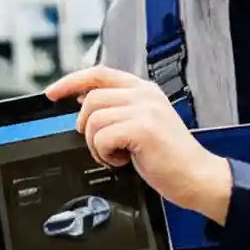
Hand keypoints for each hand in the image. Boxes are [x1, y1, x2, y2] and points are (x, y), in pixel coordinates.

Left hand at [46, 66, 231, 224]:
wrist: (197, 177)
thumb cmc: (170, 156)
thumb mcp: (143, 124)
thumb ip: (118, 108)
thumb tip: (83, 101)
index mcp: (143, 89)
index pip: (99, 73)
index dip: (71, 81)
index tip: (52, 93)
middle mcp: (144, 94)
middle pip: (91, 98)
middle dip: (87, 127)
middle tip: (103, 145)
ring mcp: (144, 109)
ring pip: (93, 119)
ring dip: (97, 144)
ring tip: (116, 155)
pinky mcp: (143, 128)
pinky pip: (102, 137)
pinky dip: (106, 154)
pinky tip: (124, 161)